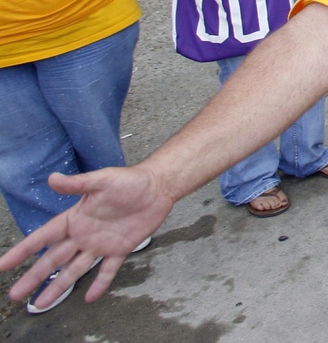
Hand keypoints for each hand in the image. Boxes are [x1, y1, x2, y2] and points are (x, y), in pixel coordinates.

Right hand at [1, 164, 171, 306]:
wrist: (158, 186)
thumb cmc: (128, 180)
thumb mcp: (102, 180)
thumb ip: (77, 184)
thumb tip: (52, 179)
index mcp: (74, 218)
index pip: (43, 237)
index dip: (23, 250)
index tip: (3, 265)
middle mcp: (83, 234)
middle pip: (54, 259)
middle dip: (34, 276)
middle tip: (16, 294)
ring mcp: (101, 244)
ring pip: (75, 269)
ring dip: (58, 286)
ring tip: (41, 304)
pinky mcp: (121, 249)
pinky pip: (107, 270)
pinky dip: (100, 284)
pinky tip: (89, 298)